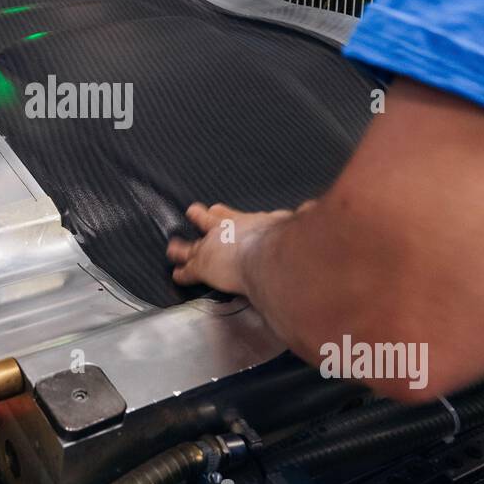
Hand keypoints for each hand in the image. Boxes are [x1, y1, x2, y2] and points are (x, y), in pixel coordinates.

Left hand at [166, 202, 296, 296]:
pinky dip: (182, 274)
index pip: (235, 217)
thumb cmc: (284, 242)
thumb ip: (303, 217)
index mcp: (250, 222)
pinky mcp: (202, 266)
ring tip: (173, 246)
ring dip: (183, 247)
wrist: (267, 256)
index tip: (220, 210)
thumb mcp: (295, 224)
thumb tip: (310, 208)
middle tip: (194, 212)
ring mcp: (211, 247)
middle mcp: (227, 230)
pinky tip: (176, 275)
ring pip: (192, 246)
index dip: (227, 214)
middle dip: (202, 218)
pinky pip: (188, 270)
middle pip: (210, 221)